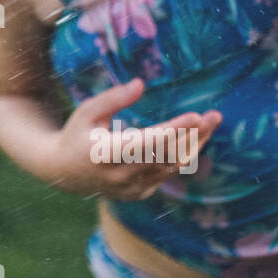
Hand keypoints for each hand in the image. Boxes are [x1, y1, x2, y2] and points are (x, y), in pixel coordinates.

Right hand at [46, 78, 220, 199]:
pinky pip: (167, 174)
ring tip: (210, 124)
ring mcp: (131, 188)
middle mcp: (121, 175)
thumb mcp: (87, 111)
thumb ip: (114, 98)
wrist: (64, 172)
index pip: (147, 142)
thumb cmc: (77, 134)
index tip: (196, 116)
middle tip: (214, 116)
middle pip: (167, 155)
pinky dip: (182, 157)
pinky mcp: (139, 193)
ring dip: (194, 145)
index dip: (173, 130)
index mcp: (105, 153)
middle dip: (194, 135)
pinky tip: (195, 139)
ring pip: (172, 167)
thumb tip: (141, 84)